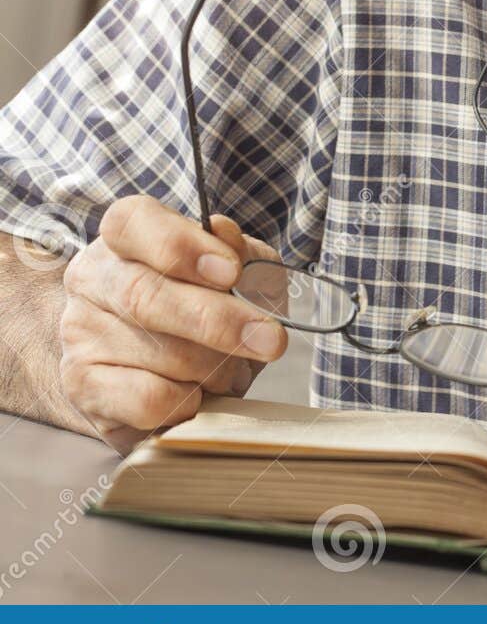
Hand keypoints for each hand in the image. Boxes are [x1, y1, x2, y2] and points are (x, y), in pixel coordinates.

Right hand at [58, 195, 286, 454]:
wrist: (180, 372)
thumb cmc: (214, 309)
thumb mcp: (243, 272)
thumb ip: (242, 253)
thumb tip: (225, 236)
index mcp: (125, 238)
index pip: (132, 223)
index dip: (181, 246)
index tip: (231, 271)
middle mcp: (92, 280)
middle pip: (143, 294)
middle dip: (216, 320)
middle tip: (269, 340)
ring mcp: (80, 335)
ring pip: (156, 352)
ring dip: (214, 367)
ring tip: (230, 369)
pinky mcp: (85, 387)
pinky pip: (147, 399)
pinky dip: (188, 400)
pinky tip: (196, 393)